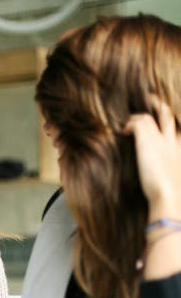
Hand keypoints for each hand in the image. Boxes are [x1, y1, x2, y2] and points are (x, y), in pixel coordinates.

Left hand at [125, 95, 180, 216]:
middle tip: (151, 99)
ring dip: (142, 111)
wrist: (170, 198)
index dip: (173, 124)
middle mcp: (174, 142)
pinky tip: (123, 130)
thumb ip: (170, 176)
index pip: (179, 130)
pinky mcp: (148, 141)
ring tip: (130, 115)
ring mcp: (162, 140)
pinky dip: (130, 123)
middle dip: (160, 105)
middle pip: (171, 116)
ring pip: (157, 113)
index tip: (164, 124)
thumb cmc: (172, 197)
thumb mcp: (174, 183)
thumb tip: (167, 186)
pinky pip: (138, 122)